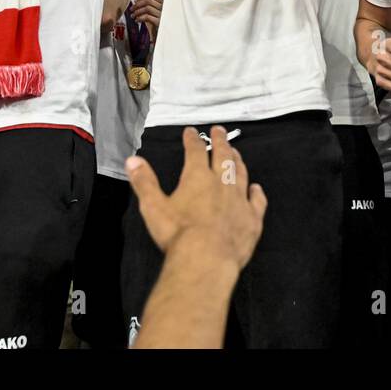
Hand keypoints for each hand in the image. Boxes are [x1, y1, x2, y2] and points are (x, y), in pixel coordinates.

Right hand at [126, 126, 266, 269]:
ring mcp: (240, 201)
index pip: (195, 151)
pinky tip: (256, 188)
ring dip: (238, 161)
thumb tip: (133, 160)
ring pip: (241, 174)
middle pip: (223, 156)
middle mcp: (221, 184)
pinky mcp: (252, 220)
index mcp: (197, 178)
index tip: (191, 131)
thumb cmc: (178, 234)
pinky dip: (257, 193)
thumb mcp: (153, 207)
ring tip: (236, 152)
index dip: (193, 139)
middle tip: (220, 130)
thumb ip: (144, 182)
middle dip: (220, 141)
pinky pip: (257, 201)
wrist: (207, 259)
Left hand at [131, 0, 162, 31]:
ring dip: (137, 11)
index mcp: (163, 4)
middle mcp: (164, 8)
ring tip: (133, 15)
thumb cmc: (156, 23)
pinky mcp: (160, 23)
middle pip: (149, 0)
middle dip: (138, 4)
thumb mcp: (151, 12)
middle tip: (131, 9)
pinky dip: (140, 18)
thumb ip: (146, 2)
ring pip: (147, 8)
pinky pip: (148, 17)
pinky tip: (137, 20)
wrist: (161, 36)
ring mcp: (162, 15)